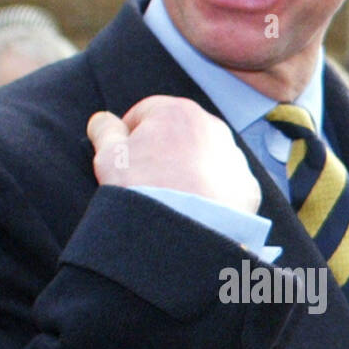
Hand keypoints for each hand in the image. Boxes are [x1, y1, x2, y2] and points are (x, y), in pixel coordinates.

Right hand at [86, 95, 260, 214]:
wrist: (182, 236)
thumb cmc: (142, 192)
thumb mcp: (109, 158)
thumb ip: (104, 131)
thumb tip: (101, 120)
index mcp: (177, 111)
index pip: (146, 114)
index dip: (130, 138)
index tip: (125, 161)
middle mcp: (213, 127)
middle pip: (179, 135)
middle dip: (163, 153)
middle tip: (148, 182)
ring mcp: (234, 158)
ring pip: (206, 159)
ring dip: (190, 172)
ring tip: (173, 200)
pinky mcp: (247, 188)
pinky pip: (226, 186)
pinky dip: (213, 196)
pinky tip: (196, 212)